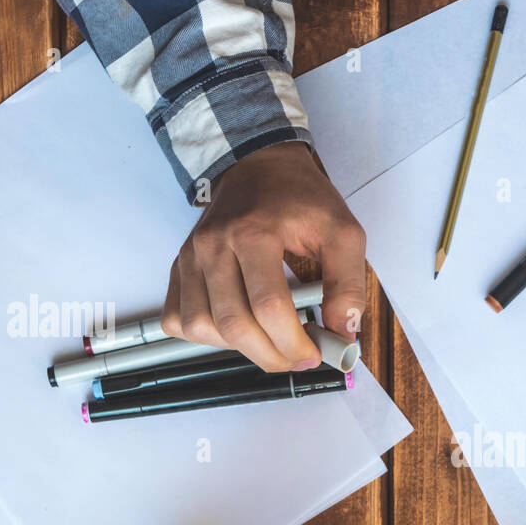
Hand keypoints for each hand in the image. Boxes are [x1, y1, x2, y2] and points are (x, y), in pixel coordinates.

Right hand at [161, 142, 366, 371]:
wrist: (258, 165)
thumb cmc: (300, 198)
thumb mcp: (342, 232)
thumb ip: (348, 285)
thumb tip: (343, 334)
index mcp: (254, 233)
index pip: (269, 307)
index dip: (293, 342)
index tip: (314, 354)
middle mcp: (213, 246)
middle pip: (233, 325)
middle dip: (271, 355)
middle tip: (297, 358)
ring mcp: (190, 257)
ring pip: (201, 328)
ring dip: (238, 349)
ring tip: (269, 341)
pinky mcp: (179, 267)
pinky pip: (177, 318)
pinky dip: (205, 336)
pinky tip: (236, 329)